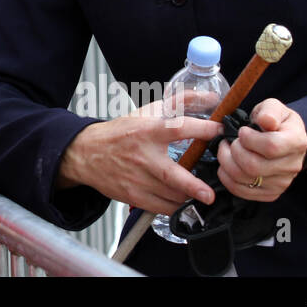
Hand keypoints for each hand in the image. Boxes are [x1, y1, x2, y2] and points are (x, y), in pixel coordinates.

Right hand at [58, 100, 224, 217]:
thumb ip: (181, 102)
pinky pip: (162, 208)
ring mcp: (138, 179)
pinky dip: (176, 207)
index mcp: (148, 131)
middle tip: (209, 194)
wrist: (87, 153)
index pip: (178, 128)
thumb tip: (212, 98)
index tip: (219, 131)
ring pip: (171, 196)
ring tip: (202, 195)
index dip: (201, 129)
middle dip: (192, 186)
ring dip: (189, 197)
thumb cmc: (121, 132)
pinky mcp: (134, 196)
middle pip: (170, 174)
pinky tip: (184, 202)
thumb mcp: (148, 111)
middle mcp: (144, 156)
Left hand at [215, 98, 306, 201]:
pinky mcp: (269, 193)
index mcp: (297, 142)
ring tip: (226, 150)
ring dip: (226, 162)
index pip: (270, 146)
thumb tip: (265, 120)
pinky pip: (240, 190)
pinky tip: (227, 164)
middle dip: (233, 150)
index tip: (243, 131)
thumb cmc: (275, 121)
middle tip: (231, 141)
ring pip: (243, 179)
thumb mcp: (273, 107)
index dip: (249, 138)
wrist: (283, 139)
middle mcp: (292, 166)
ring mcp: (282, 183)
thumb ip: (269, 111)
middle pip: (253, 166)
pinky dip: (226, 177)